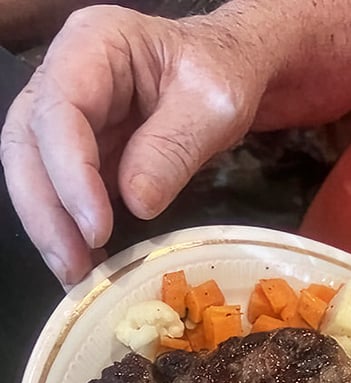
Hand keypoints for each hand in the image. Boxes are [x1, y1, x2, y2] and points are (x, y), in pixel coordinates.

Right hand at [0, 5, 266, 285]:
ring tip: (78, 276)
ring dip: (50, 227)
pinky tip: (88, 265)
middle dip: (46, 211)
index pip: (59, 109)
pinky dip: (69, 229)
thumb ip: (174, 148)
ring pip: (33, 171)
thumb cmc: (223, 73)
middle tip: (73, 267)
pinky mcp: (81, 150)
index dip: (70, 173)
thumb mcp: (215, 103)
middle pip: (27, 144)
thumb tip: (136, 203)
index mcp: (93, 44)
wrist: (229, 70)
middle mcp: (65, 76)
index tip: (97, 227)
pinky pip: (61, 190)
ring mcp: (69, 115)